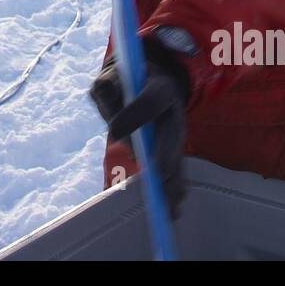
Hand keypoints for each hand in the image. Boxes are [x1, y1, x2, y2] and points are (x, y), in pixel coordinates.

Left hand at [90, 44, 189, 216]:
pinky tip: (172, 207)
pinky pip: (176, 166)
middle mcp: (173, 110)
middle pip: (171, 134)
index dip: (134, 115)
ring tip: (169, 204)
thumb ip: (107, 90)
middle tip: (158, 177)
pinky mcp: (175, 145)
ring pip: (176, 156)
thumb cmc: (126, 80)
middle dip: (165, 156)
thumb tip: (111, 115)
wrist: (152, 79)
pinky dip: (174, 187)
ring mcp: (177, 128)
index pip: (149, 101)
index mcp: (159, 87)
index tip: (116, 133)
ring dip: (173, 180)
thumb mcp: (112, 77)